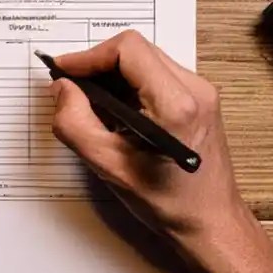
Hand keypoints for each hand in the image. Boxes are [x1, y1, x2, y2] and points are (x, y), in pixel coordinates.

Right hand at [49, 30, 245, 248]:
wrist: (210, 222)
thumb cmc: (170, 202)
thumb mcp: (109, 167)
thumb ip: (76, 124)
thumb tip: (62, 89)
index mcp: (176, 105)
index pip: (128, 49)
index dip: (89, 56)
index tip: (65, 70)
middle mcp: (196, 90)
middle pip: (136, 49)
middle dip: (99, 64)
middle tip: (73, 88)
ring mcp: (202, 92)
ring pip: (146, 59)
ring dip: (114, 74)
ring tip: (93, 103)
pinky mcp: (200, 99)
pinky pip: (158, 74)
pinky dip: (131, 84)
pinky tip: (117, 111)